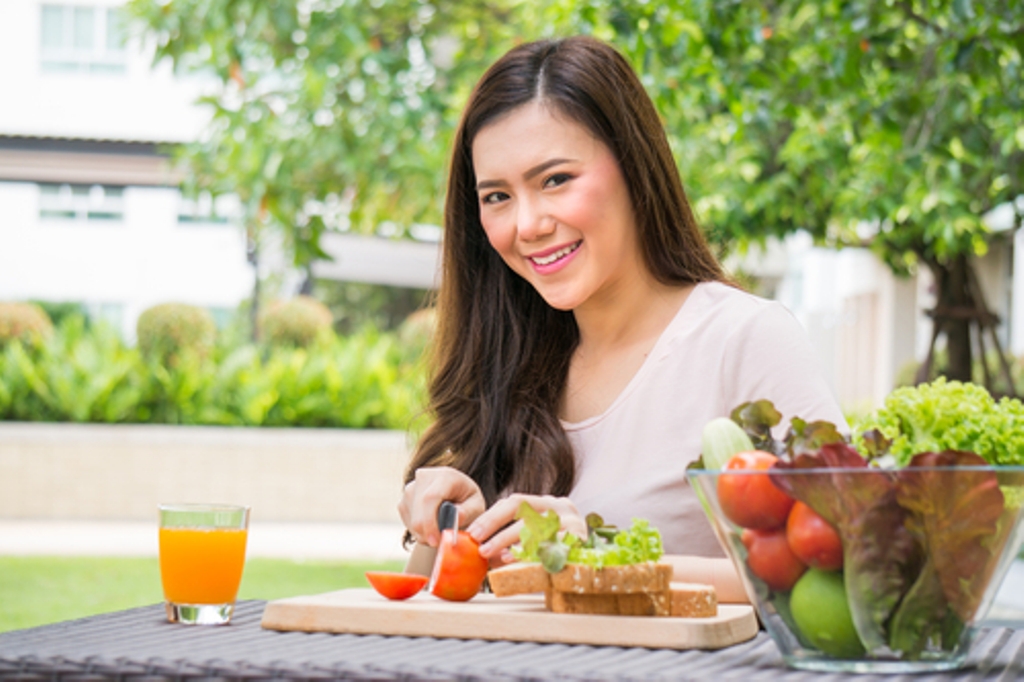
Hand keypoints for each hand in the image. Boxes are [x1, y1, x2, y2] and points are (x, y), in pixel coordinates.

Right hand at [398, 466, 485, 546]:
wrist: (455, 496)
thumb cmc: (468, 501)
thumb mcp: (476, 505)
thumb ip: (468, 511)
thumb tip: (456, 516)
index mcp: (445, 475)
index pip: (431, 497)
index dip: (430, 521)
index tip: (436, 540)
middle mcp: (424, 477)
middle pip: (418, 509)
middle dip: (427, 532)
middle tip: (439, 543)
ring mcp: (411, 488)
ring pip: (411, 518)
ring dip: (423, 533)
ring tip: (440, 532)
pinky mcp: (403, 500)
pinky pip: (407, 522)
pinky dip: (418, 532)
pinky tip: (431, 528)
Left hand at [466, 493, 586, 562]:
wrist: (594, 566)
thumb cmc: (559, 551)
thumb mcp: (538, 537)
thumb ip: (512, 538)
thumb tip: (478, 547)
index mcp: (547, 503)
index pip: (514, 502)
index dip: (491, 516)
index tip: (473, 532)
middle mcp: (560, 507)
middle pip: (521, 508)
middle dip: (495, 526)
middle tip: (479, 545)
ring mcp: (572, 521)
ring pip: (533, 525)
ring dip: (509, 541)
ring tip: (493, 556)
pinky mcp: (580, 539)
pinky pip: (549, 544)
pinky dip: (529, 552)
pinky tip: (515, 560)